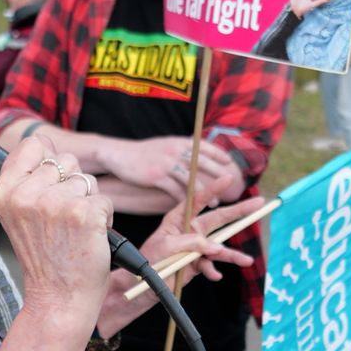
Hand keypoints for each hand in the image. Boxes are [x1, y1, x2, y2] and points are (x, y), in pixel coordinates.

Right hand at [0, 136, 114, 328]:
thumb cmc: (44, 258)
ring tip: (74, 230)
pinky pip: (104, 198)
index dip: (49, 163)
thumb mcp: (18, 215)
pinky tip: (89, 237)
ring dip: (89, 202)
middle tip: (61, 220)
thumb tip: (45, 142)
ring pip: (87, 179)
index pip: (34, 145)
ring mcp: (54, 203)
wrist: (58, 299)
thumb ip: (27, 178)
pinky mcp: (83, 213)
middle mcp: (26, 195)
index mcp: (4, 192)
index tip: (47, 190)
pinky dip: (104, 217)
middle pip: (65, 160)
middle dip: (72, 185)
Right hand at [98, 135, 242, 201]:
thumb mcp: (164, 144)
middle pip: (202, 163)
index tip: (229, 163)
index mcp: (178, 142)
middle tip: (231, 186)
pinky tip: (194, 208)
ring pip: (191, 179)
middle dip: (218, 175)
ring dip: (206, 192)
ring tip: (216, 202)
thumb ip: (181, 148)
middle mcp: (175, 151)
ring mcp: (166, 163)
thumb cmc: (142, 153)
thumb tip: (197, 152)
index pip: (205, 146)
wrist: (118, 154)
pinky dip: (186, 200)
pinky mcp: (157, 176)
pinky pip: (175, 190)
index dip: (218, 155)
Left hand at [139, 177, 261, 283]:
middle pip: (219, 219)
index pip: (198, 200)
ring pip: (220, 247)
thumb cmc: (149, 260)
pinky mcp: (198, 263)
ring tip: (247, 261)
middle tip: (259, 203)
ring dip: (233, 255)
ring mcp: (196, 247)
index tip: (228, 177)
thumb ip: (191, 243)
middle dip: (240, 212)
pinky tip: (214, 275)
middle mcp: (191, 230)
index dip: (214, 189)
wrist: (143, 285)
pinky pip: (211, 265)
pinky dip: (213, 271)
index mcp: (179, 219)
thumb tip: (215, 247)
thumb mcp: (167, 247)